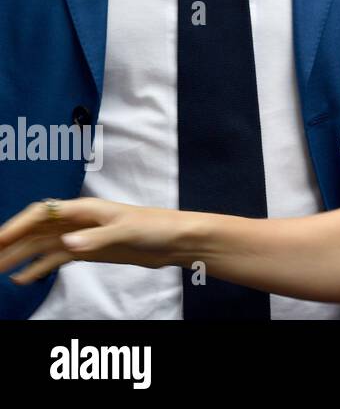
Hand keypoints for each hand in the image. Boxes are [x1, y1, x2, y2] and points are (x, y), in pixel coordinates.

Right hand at [0, 198, 183, 283]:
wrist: (176, 240)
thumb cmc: (156, 227)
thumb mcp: (127, 231)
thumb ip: (96, 238)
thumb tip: (67, 243)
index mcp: (85, 209)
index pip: (42, 214)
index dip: (17, 226)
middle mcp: (78, 221)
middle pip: (36, 230)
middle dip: (11, 242)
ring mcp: (82, 237)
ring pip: (42, 245)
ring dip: (19, 256)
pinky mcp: (89, 251)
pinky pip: (56, 259)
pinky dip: (38, 268)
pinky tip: (22, 278)